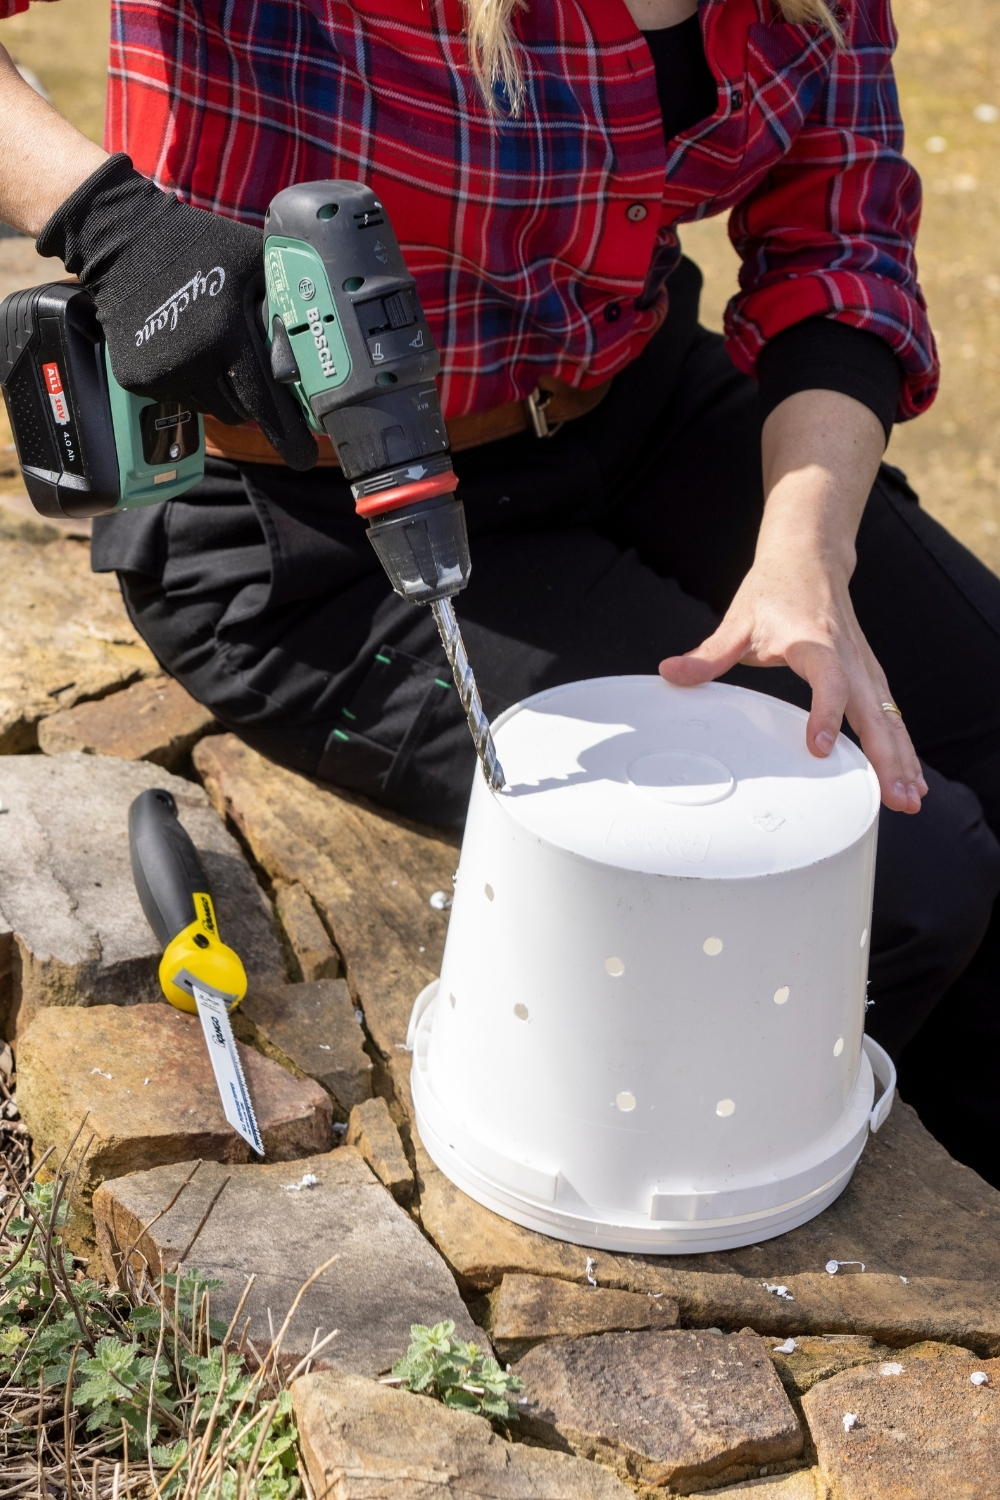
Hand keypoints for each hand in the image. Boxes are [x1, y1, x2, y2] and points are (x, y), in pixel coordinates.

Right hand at [35, 155, 316, 471]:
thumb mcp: (251, 260)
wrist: (122, 239)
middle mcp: (193, 359)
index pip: (265, 402)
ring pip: (210, 407)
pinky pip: (181, 398)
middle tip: (257, 381)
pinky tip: (183, 346)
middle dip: (256, 405)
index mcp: (226, 332)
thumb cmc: (198, 244)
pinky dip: (191, 383)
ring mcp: (161, 373)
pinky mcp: (137, 380)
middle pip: (241, 411)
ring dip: (222, 391)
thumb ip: (282, 299)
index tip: (304, 458)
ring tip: (213, 348)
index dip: (288, 436)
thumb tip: (318, 339)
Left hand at [659, 388, 927, 814]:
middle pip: (873, 709)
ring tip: (909, 799)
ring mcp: (865, 666)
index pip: (828, 680)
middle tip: (895, 795)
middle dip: (886, 755)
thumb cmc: (774, 591)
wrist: (809, 558)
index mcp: (813, 641)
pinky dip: (903, 745)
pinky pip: (891, 714)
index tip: (820, 747)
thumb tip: (671, 672)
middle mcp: (847, 655)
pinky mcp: (871, 675)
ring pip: (890, 716)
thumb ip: (708, 655)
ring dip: (902, 758)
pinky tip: (909, 776)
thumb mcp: (737, 621)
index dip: (826, 713)